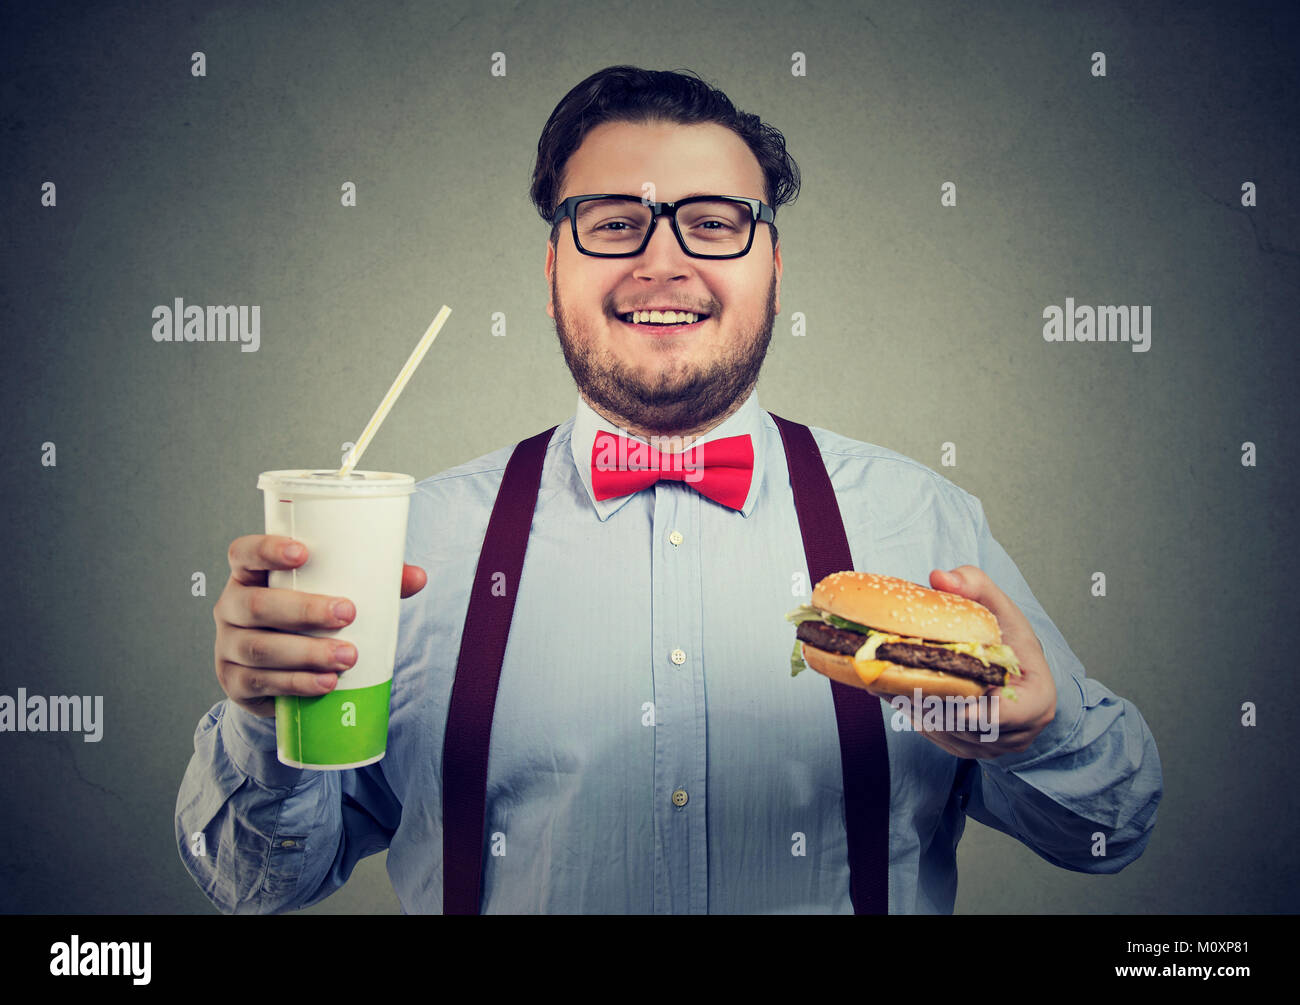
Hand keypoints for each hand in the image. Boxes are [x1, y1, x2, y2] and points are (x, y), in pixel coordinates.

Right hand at [212, 534, 427, 716]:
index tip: (302, 552)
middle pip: (254, 605)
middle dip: (303, 610)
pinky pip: (261, 683)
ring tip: (348, 656)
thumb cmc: (309, 619)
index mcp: (250, 575)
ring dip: (306, 653)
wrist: (280, 672)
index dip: (265, 550)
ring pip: (259, 648)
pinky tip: (326, 683)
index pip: (243, 553)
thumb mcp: (331, 593)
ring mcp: (228, 646)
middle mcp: (230, 607)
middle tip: (347, 613)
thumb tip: (417, 576)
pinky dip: (297, 683)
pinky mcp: (234, 683)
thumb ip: (373, 581)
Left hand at [880, 566, 1056, 758]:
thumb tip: (939, 577)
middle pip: (963, 724)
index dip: (980, 712)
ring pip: (943, 732)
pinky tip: (884, 688)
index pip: (1008, 715)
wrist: (1015, 672)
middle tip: (887, 675)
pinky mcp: (965, 748)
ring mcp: (990, 747)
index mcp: (1035, 702)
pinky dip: (909, 711)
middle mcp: (1015, 734)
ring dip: (909, 706)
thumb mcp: (1000, 607)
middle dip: (924, 699)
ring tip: (875, 678)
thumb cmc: (1010, 640)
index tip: (954, 702)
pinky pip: (933, 734)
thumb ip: (975, 586)